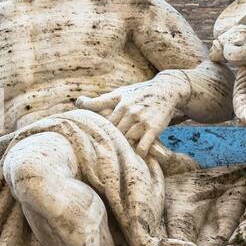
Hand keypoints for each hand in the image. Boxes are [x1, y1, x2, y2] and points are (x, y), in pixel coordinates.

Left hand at [76, 71, 191, 157]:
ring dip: (125, 148)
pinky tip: (138, 155)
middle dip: (112, 142)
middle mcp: (129, 110)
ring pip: (127, 140)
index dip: (100, 133)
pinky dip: (140, 153)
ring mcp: (142, 120)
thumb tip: (78, 102)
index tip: (94, 141)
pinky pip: (143, 146)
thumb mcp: (120, 93)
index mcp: (119, 103)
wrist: (167, 90)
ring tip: (122, 156)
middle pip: (115, 133)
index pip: (103, 122)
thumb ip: (100, 101)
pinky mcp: (154, 128)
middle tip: (107, 154)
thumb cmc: (139, 93)